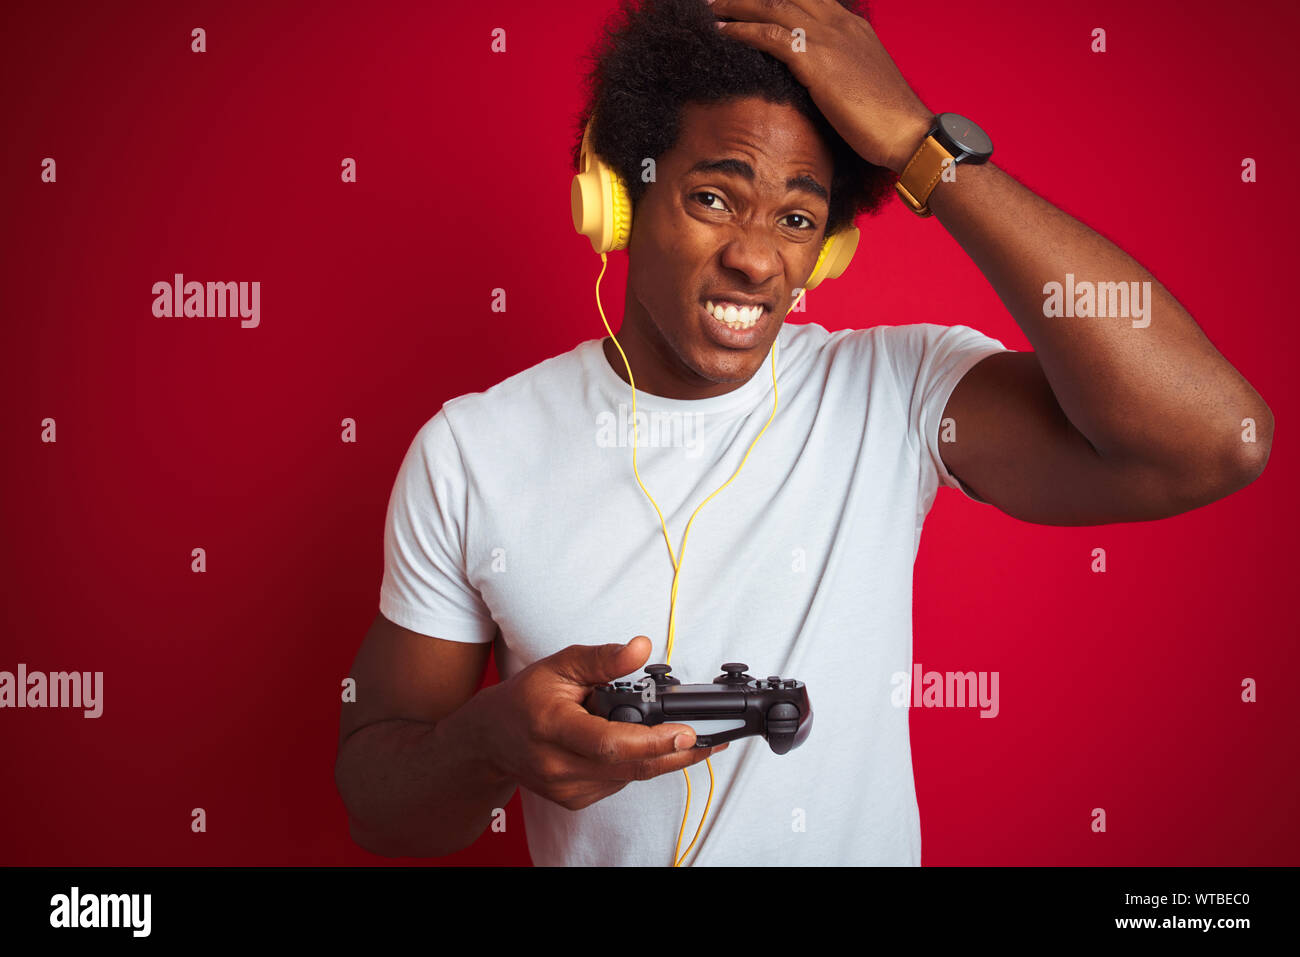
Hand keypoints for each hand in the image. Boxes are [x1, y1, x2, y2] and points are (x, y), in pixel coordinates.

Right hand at [479, 636, 727, 810]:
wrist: (491, 739)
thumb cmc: (526, 699)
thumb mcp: (560, 665)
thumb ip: (603, 659)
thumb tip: (642, 647)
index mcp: (552, 726)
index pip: (609, 742)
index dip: (652, 741)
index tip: (687, 733)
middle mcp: (557, 764)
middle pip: (628, 766)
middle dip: (675, 754)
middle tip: (709, 741)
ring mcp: (565, 788)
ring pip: (628, 777)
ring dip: (659, 759)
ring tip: (682, 738)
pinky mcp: (573, 800)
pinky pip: (617, 783)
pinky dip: (633, 764)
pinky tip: (635, 745)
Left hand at [710, 0, 933, 172]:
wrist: (906, 131)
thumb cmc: (885, 118)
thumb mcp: (859, 81)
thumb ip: (837, 69)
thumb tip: (815, 77)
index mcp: (851, 26)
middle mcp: (838, 23)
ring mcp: (827, 38)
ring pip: (773, 6)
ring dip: (738, 4)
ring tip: (712, 6)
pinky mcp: (816, 60)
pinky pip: (770, 36)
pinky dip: (742, 30)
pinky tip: (722, 30)